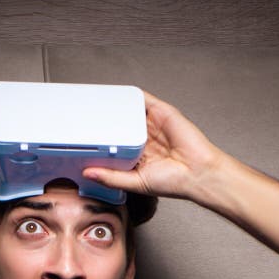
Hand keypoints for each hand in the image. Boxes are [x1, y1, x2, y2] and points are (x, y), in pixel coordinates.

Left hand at [82, 89, 224, 201]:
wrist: (197, 174)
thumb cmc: (174, 182)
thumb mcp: (135, 182)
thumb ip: (111, 177)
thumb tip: (88, 173)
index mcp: (138, 156)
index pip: (114, 145)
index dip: (99, 142)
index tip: (82, 141)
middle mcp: (144, 139)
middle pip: (119, 126)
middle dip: (104, 123)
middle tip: (85, 121)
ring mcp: (153, 125)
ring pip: (129, 111)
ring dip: (115, 107)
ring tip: (97, 104)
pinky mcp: (162, 113)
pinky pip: (143, 100)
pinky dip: (130, 96)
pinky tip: (118, 95)